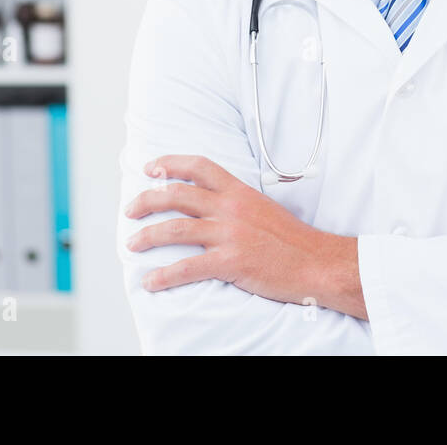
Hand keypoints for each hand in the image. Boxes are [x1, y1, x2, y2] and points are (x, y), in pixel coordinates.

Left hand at [124, 154, 328, 303]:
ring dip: (147, 237)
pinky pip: (187, 267)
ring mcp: (230, 234)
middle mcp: (231, 208)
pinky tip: (151, 281)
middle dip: (146, 200)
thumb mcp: (264, 208)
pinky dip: (164, 276)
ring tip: (132, 244)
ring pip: (176, 229)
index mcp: (240, 192)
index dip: (170, 164)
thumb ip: (237, 204)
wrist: (316, 262)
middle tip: (130, 210)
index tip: (151, 168)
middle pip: (177, 195)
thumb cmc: (293, 240)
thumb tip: (213, 207)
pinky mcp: (230, 262)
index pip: (199, 166)